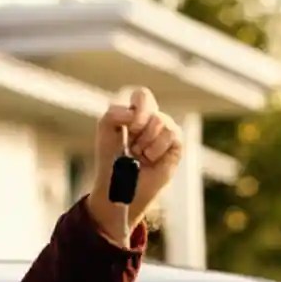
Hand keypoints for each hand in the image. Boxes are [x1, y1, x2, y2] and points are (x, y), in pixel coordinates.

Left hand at [86, 87, 182, 245]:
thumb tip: (136, 115)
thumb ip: (114, 113)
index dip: (137, 109)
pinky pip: (171, 133)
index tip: (129, 129)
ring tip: (140, 155)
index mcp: (135, 113)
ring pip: (161, 121)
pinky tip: (151, 159)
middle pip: (152, 107)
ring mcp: (166, 131)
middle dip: (138, 128)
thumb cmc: (111, 159)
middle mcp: (153, 120)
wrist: (118, 186)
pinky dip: (156, 148)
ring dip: (146, 142)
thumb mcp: (105, 131)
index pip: (143, 95)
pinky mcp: (176, 144)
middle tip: (132, 146)